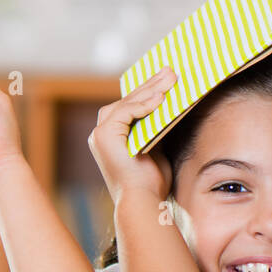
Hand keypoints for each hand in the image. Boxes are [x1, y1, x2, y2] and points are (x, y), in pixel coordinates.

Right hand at [87, 67, 175, 204]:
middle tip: (171, 71)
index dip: (147, 90)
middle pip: (127, 101)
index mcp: (111, 137)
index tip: (165, 78)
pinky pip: (126, 112)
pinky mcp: (103, 136)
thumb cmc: (151, 182)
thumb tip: (168, 103)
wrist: (143, 200)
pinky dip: (143, 104)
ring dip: (150, 89)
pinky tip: (161, 99)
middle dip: (151, 84)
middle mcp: (100, 134)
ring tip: (171, 79)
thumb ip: (155, 127)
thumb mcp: (156, 147)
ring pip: (126, 103)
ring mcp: (100, 134)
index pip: (129, 106)